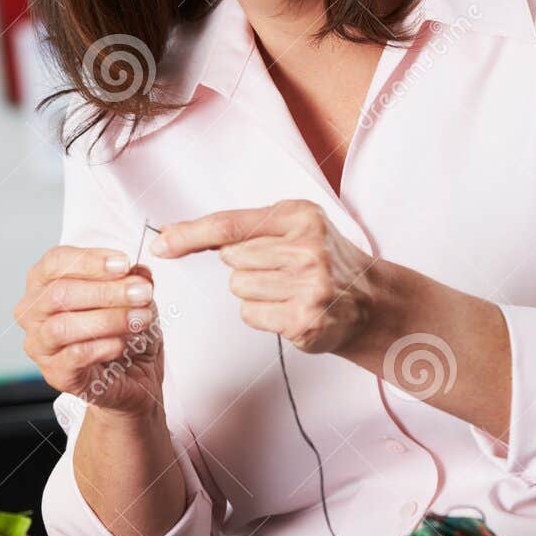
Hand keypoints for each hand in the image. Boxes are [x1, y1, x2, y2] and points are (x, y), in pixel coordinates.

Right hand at [15, 245, 163, 416]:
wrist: (132, 375)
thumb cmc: (122, 328)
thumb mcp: (134, 296)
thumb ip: (134, 280)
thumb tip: (139, 271)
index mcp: (44, 282)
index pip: (55, 262)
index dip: (90, 261)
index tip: (124, 263)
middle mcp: (33, 311)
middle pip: (59, 293)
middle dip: (106, 291)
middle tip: (142, 293)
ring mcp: (39, 344)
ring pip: (63, 326)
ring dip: (108, 319)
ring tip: (140, 319)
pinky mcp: (54, 373)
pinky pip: (74, 356)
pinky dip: (103, 347)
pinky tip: (122, 343)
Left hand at [153, 200, 379, 355]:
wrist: (373, 301)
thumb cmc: (325, 262)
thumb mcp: (294, 228)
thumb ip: (242, 228)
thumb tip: (174, 232)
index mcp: (300, 216)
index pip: (230, 224)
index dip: (190, 234)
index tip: (162, 242)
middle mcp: (308, 248)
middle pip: (232, 261)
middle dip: (246, 268)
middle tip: (281, 271)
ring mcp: (309, 285)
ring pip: (240, 289)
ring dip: (255, 293)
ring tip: (288, 290)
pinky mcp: (305, 319)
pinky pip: (251, 315)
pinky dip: (263, 315)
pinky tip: (291, 309)